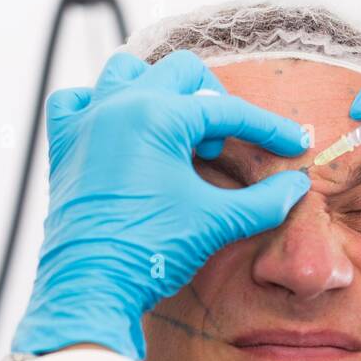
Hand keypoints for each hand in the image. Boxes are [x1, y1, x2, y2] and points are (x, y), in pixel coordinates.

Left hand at [13, 50, 311, 359]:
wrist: (94, 288)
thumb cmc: (152, 251)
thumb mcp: (217, 222)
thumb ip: (264, 201)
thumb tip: (296, 186)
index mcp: (159, 116)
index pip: (227, 110)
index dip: (268, 128)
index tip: (294, 143)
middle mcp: (120, 105)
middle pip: (181, 73)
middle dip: (214, 101)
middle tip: (226, 143)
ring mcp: (87, 121)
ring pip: (127, 72)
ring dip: (159, 90)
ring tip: (177, 130)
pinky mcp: (64, 145)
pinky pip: (77, 102)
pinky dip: (100, 105)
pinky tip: (121, 130)